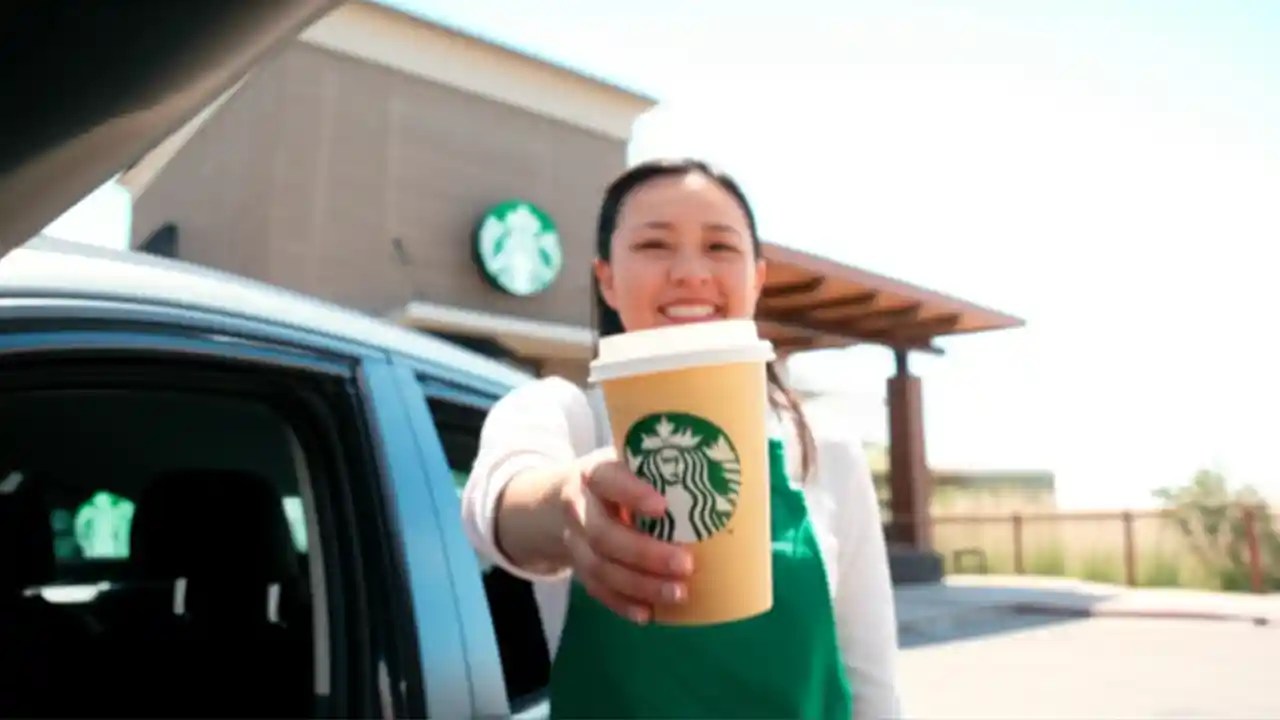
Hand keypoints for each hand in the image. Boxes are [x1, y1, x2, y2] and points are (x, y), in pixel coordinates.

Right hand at [560, 447, 693, 623]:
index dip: (633, 494)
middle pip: (604, 534)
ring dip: (639, 585)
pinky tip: (648, 614)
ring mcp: (574, 539)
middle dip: (645, 554)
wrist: (557, 500)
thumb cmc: (614, 480)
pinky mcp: (577, 566)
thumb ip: (660, 471)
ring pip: (601, 566)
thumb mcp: (627, 463)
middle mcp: (579, 506)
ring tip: (677, 593)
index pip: (609, 479)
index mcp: (596, 473)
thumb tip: (727, 482)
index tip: (663, 508)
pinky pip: (596, 589)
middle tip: (685, 565)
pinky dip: (621, 603)